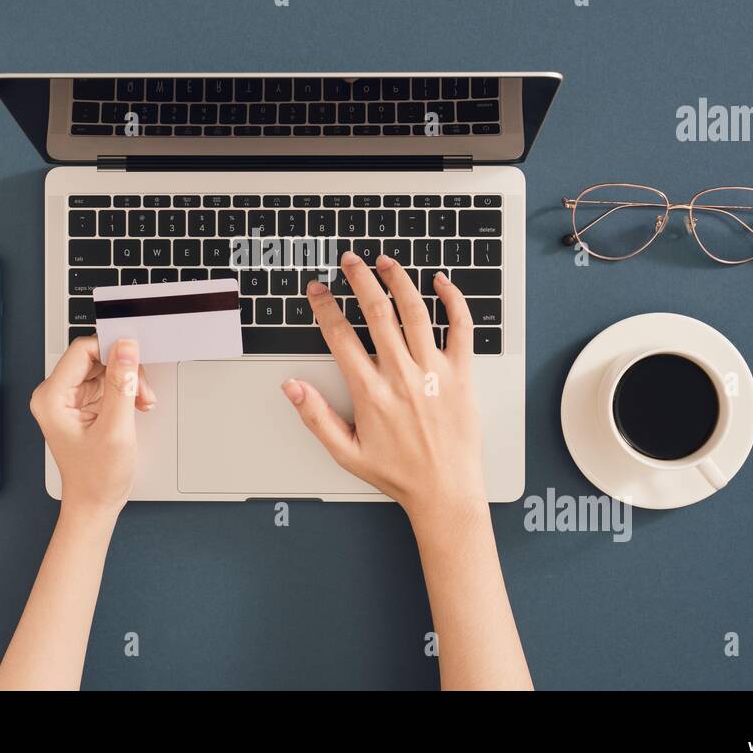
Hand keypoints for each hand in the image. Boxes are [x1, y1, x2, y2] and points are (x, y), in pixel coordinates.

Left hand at [30, 336, 156, 522]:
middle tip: (141, 390)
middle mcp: (55, 395)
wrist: (94, 503)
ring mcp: (68, 399)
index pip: (82, 350)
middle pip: (95, 357)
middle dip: (124, 369)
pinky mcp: (82, 404)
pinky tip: (135, 405)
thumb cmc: (96, 478)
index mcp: (52, 398)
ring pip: (104, 368)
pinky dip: (125, 390)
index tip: (135, 359)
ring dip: (128, 381)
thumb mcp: (115, 429)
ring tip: (141, 401)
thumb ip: (122, 385)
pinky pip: (106, 382)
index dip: (112, 350)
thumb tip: (126, 349)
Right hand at [281, 252, 485, 524]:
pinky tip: (441, 282)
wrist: (445, 491)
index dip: (325, 307)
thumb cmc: (397, 473)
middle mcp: (402, 376)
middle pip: (377, 312)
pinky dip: (453, 300)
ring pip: (415, 312)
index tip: (318, 290)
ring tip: (385, 261)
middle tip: (350, 261)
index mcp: (371, 393)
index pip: (341, 336)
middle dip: (359, 279)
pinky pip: (461, 328)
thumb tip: (291, 386)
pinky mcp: (461, 374)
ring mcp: (434, 372)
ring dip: (398, 280)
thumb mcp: (345, 452)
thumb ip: (315, 416)